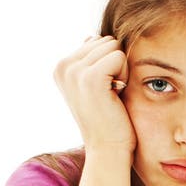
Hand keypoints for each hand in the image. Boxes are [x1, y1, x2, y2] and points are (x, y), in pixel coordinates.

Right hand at [53, 35, 136, 155]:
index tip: (102, 90)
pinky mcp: (90, 77)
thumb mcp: (92, 86)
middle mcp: (63, 66)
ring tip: (112, 94)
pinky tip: (116, 94)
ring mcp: (74, 71)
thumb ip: (89, 59)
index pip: (97, 41)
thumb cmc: (107, 118)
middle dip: (115, 64)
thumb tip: (91, 37)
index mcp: (61, 67)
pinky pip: (119, 56)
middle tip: (109, 93)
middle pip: (106, 40)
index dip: (108, 64)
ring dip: (121, 70)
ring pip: (113, 46)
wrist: (108, 148)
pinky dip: (124, 74)